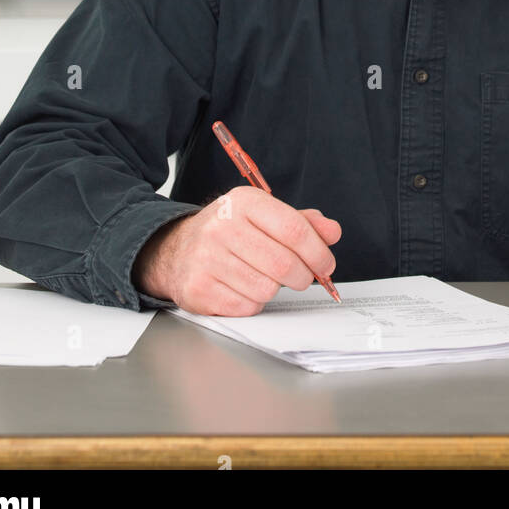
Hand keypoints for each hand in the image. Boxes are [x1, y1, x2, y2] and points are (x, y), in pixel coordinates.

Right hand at [133, 185, 340, 315]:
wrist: (176, 249)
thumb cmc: (229, 232)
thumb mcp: (263, 215)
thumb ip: (301, 223)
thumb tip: (332, 232)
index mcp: (244, 202)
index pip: (294, 229)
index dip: (318, 251)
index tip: (327, 264)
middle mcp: (223, 227)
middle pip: (284, 263)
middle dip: (303, 276)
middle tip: (303, 277)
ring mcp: (207, 259)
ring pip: (266, 289)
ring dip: (274, 289)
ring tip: (264, 277)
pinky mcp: (199, 289)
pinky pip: (246, 307)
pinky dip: (253, 303)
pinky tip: (242, 287)